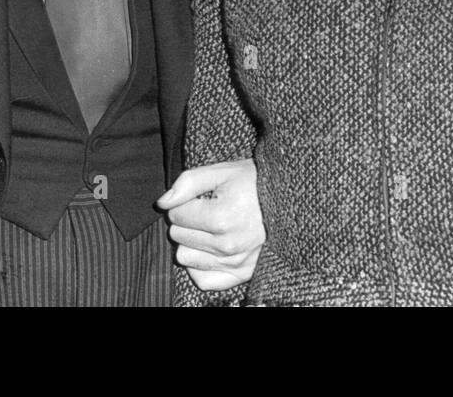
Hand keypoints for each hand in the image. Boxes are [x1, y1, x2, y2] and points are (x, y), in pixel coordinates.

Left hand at [158, 158, 263, 290]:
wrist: (290, 197)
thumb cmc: (254, 181)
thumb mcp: (222, 171)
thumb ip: (188, 183)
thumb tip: (162, 203)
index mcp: (220, 218)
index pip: (175, 214)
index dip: (184, 202)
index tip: (200, 196)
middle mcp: (228, 245)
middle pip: (178, 236)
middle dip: (187, 221)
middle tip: (208, 209)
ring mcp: (236, 263)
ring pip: (185, 257)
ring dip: (193, 242)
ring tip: (212, 227)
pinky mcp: (242, 274)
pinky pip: (203, 280)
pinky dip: (201, 265)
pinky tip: (211, 248)